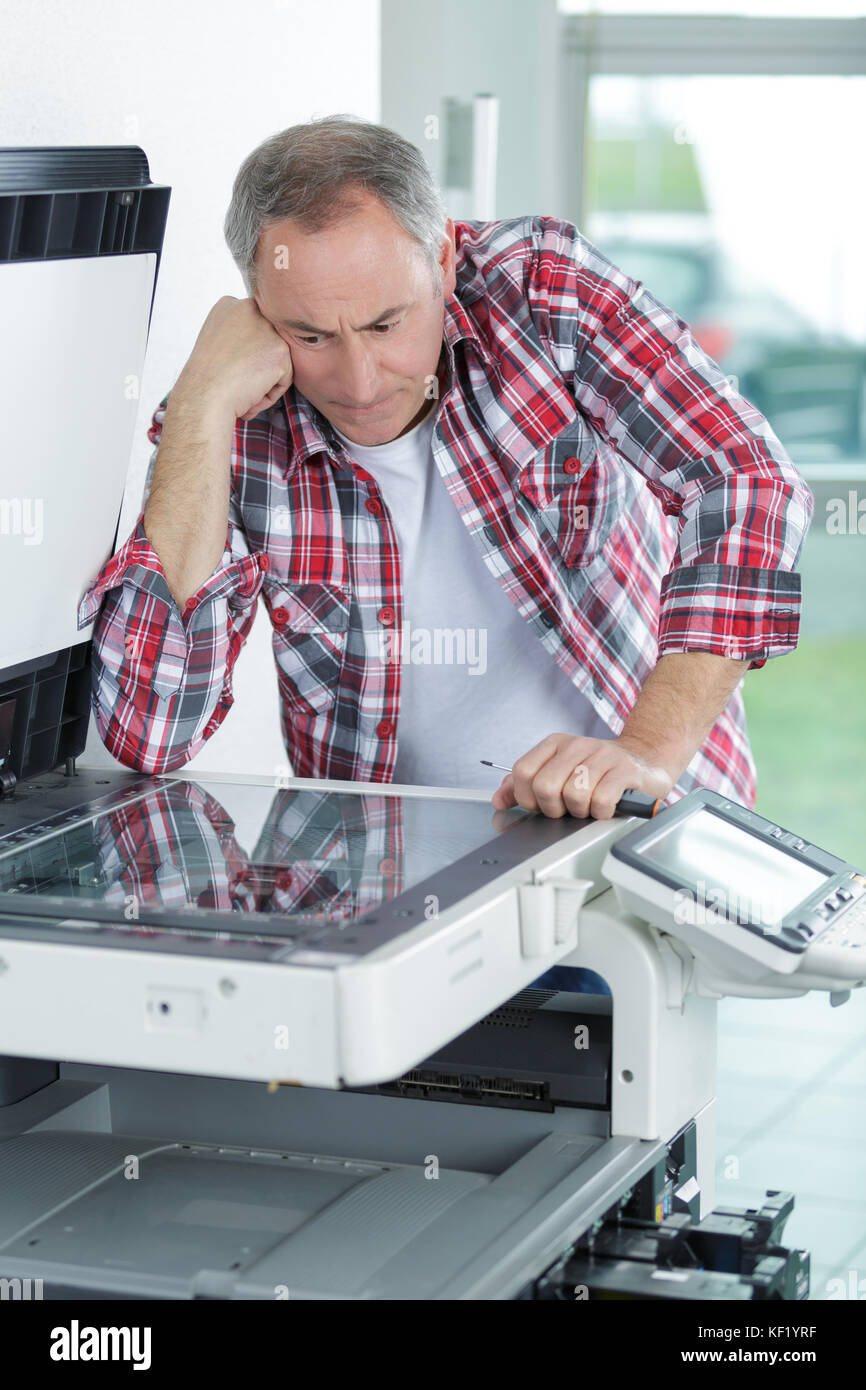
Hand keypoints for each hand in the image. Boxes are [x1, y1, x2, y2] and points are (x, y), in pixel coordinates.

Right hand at [174, 296, 293, 422]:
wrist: (203, 398)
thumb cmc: (205, 380)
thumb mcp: (215, 344)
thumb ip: (238, 336)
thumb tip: (258, 346)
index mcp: (230, 304)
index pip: (253, 332)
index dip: (240, 357)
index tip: (225, 367)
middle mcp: (250, 308)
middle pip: (267, 345)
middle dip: (253, 367)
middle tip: (233, 378)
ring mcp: (267, 328)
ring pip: (276, 362)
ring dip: (261, 381)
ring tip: (239, 387)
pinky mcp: (281, 351)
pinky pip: (284, 379)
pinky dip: (269, 394)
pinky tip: (249, 393)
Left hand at [490, 732, 674, 819]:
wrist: (643, 761)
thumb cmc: (597, 772)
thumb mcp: (558, 772)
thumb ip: (524, 786)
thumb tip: (499, 800)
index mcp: (555, 744)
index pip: (522, 771)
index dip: (527, 797)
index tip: (540, 805)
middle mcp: (576, 746)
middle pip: (545, 786)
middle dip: (554, 808)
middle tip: (567, 809)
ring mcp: (601, 756)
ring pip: (573, 795)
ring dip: (580, 811)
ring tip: (589, 806)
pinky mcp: (624, 770)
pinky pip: (600, 801)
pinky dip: (600, 813)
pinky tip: (606, 807)